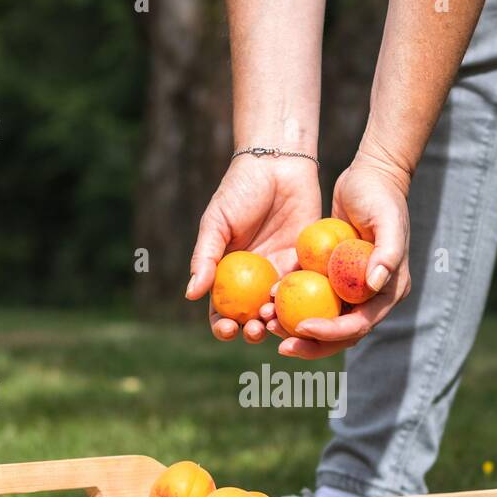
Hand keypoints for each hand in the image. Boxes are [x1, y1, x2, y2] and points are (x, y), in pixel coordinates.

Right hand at [185, 155, 321, 343]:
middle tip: (256, 328)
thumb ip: (205, 258)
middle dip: (253, 331)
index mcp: (228, 273)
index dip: (222, 326)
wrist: (278, 165)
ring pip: (280, 310)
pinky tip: (302, 307)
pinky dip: (303, 303)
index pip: (221, 309)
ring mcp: (280, 272)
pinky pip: (304, 289)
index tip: (227, 328)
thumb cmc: (240, 190)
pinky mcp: (305, 263)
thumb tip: (191, 294)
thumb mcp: (217, 223)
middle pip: (252, 317)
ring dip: (278, 322)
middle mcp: (254, 279)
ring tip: (275, 319)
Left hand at [269, 151, 411, 359]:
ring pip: (321, 321)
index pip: (358, 324)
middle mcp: (370, 298)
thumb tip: (375, 284)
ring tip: (267, 327)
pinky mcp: (331, 279)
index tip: (304, 327)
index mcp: (388, 293)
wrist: (369, 177)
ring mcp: (349, 290)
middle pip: (339, 335)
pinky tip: (267, 304)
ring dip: (295, 329)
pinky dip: (290, 305)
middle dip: (310, 344)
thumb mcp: (388, 221)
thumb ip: (388, 253)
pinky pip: (309, 299)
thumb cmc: (381, 197)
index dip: (332, 332)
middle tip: (281, 344)